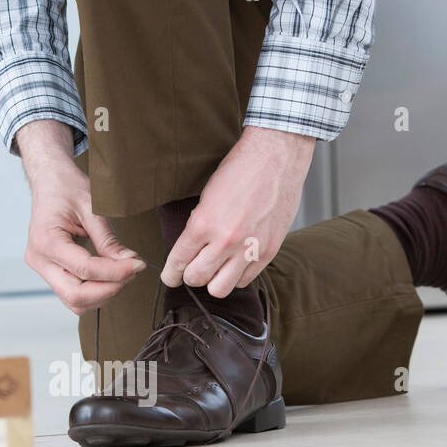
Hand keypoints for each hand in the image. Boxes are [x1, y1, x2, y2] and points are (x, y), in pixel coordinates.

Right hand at [16, 120, 145, 314]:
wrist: (49, 181)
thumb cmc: (67, 188)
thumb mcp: (92, 208)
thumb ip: (109, 239)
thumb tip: (130, 263)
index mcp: (46, 241)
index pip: (85, 269)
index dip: (116, 272)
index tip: (138, 264)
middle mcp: (39, 260)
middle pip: (76, 296)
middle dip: (109, 290)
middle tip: (132, 273)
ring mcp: (42, 268)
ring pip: (74, 302)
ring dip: (103, 294)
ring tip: (122, 273)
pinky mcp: (49, 272)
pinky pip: (73, 294)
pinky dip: (94, 291)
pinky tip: (109, 276)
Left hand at [161, 126, 314, 296]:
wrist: (276, 157)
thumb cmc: (241, 170)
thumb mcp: (207, 197)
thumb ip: (198, 226)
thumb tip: (189, 251)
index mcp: (204, 224)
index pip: (178, 262)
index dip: (170, 274)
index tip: (170, 277)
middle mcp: (226, 240)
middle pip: (196, 279)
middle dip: (190, 275)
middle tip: (192, 268)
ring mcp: (249, 248)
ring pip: (220, 289)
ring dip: (213, 281)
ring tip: (215, 268)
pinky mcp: (268, 251)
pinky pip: (244, 281)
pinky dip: (236, 276)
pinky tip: (235, 262)